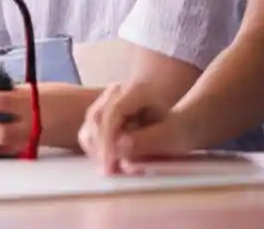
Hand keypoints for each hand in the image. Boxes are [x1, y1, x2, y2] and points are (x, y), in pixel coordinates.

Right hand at [78, 82, 194, 174]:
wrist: (172, 119)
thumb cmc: (175, 129)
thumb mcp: (169, 135)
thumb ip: (146, 140)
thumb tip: (118, 148)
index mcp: (135, 91)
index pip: (113, 113)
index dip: (108, 140)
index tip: (110, 164)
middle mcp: (114, 93)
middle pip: (95, 119)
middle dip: (101, 148)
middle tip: (109, 172)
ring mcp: (104, 101)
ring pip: (89, 126)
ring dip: (96, 150)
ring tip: (110, 169)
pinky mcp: (97, 114)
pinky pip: (88, 134)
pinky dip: (95, 150)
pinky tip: (107, 162)